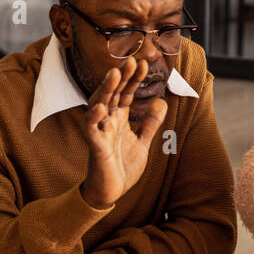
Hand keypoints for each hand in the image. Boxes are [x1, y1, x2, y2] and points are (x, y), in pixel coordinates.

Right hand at [79, 57, 167, 209]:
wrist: (110, 192)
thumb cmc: (121, 166)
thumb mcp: (142, 142)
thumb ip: (150, 123)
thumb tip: (162, 101)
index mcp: (118, 118)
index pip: (126, 93)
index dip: (134, 79)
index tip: (144, 63)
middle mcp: (107, 121)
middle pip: (113, 94)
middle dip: (121, 77)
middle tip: (132, 60)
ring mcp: (100, 132)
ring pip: (99, 105)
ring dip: (106, 89)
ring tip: (114, 74)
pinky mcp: (95, 147)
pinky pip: (91, 129)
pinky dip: (94, 117)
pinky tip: (101, 106)